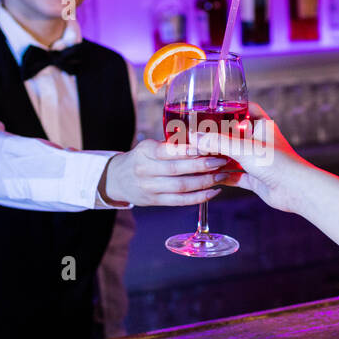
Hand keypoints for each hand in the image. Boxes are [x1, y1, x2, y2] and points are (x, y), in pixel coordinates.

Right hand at [100, 138, 231, 206]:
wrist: (118, 180)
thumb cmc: (141, 159)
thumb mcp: (150, 146)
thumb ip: (172, 144)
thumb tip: (202, 137)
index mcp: (145, 151)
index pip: (169, 150)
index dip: (190, 150)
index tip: (209, 146)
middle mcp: (145, 170)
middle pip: (177, 169)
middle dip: (202, 165)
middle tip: (221, 160)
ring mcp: (149, 187)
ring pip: (181, 187)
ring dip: (204, 182)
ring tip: (221, 175)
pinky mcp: (155, 201)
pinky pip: (180, 201)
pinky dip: (199, 197)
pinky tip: (213, 192)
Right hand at [191, 102, 311, 213]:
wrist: (296, 190)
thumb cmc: (278, 163)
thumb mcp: (243, 148)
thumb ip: (218, 142)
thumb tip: (195, 138)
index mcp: (263, 126)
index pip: (247, 108)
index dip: (233, 106)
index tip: (215, 106)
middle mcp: (261, 141)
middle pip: (236, 133)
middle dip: (218, 135)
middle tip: (199, 134)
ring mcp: (258, 160)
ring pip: (234, 156)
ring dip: (218, 157)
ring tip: (198, 155)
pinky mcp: (256, 178)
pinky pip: (236, 175)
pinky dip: (224, 176)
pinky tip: (210, 176)